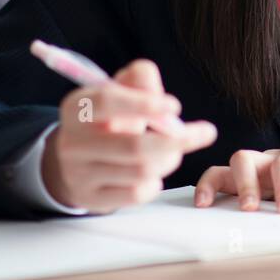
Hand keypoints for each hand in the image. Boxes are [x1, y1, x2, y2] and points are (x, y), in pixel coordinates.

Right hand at [42, 58, 216, 212]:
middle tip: (207, 132)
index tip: (175, 106)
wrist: (76, 162)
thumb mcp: (120, 92)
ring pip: (140, 171)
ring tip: (174, 150)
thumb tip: (164, 101)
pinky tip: (152, 173)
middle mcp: (72, 142)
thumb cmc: (109, 119)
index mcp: (77, 108)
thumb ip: (141, 80)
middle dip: (176, 140)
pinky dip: (154, 181)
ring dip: (169, 159)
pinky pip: (136, 193)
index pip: (107, 102)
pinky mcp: (92, 199)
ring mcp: (79, 174)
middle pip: (133, 146)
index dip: (144, 104)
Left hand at [194, 137, 279, 212]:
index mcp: (255, 173)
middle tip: (249, 209)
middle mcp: (271, 160)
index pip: (222, 171)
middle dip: (243, 183)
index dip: (208, 184)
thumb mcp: (278, 198)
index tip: (202, 205)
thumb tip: (237, 239)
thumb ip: (261, 209)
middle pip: (244, 158)